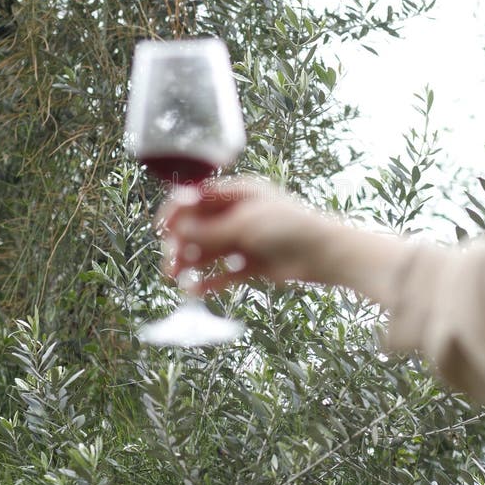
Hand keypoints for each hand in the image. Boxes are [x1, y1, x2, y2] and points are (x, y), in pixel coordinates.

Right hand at [154, 176, 342, 293]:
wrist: (323, 254)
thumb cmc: (288, 228)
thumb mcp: (244, 225)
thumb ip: (210, 231)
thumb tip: (177, 233)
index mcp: (237, 193)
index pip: (197, 198)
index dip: (176, 212)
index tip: (161, 228)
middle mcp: (237, 215)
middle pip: (198, 228)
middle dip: (181, 244)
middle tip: (171, 262)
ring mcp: (243, 240)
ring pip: (207, 252)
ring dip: (191, 264)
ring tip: (179, 280)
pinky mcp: (250, 265)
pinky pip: (223, 273)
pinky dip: (209, 281)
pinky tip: (195, 291)